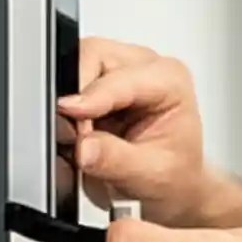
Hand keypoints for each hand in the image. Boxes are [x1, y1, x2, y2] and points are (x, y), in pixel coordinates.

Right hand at [57, 38, 207, 225]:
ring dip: (70, 104)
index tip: (69, 111)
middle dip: (75, 95)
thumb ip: (115, 160)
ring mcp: (120, 70)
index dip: (91, 95)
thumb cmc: (174, 173)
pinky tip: (82, 133)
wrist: (173, 183)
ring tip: (80, 137)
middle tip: (73, 132)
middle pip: (92, 57)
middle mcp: (146, 67)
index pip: (120, 76)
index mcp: (169, 80)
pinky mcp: (98, 81)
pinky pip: (68, 83)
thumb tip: (83, 147)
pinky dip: (67, 111)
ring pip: (75, 66)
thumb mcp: (149, 175)